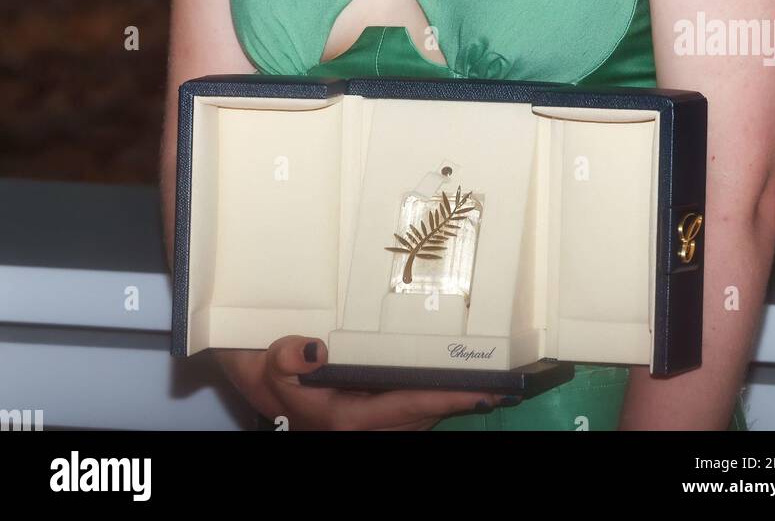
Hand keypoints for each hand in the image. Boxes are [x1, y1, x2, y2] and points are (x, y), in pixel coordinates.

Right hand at [213, 336, 510, 430]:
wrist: (273, 389)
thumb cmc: (278, 372)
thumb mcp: (272, 362)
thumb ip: (288, 357)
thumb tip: (314, 349)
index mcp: (349, 418)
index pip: (409, 406)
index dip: (447, 397)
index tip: (483, 389)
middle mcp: (368, 428)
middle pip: (425, 413)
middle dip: (460, 398)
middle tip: (500, 378)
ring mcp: (374, 426)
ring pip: (423, 416)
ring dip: (451, 399)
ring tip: (488, 379)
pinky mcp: (378, 419)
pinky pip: (415, 411)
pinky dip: (436, 398)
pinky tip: (456, 381)